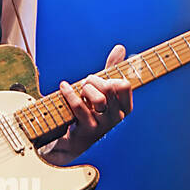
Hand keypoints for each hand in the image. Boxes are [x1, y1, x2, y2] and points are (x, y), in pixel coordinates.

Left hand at [48, 44, 132, 163]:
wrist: (72, 141)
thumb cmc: (89, 112)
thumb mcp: (101, 91)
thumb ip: (111, 69)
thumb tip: (120, 47)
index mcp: (124, 108)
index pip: (125, 85)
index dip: (110, 77)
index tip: (100, 80)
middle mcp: (117, 119)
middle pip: (109, 88)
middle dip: (93, 80)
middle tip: (85, 83)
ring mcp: (103, 126)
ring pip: (98, 99)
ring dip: (84, 89)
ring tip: (79, 91)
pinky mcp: (87, 131)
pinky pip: (79, 107)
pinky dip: (69, 93)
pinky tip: (64, 87)